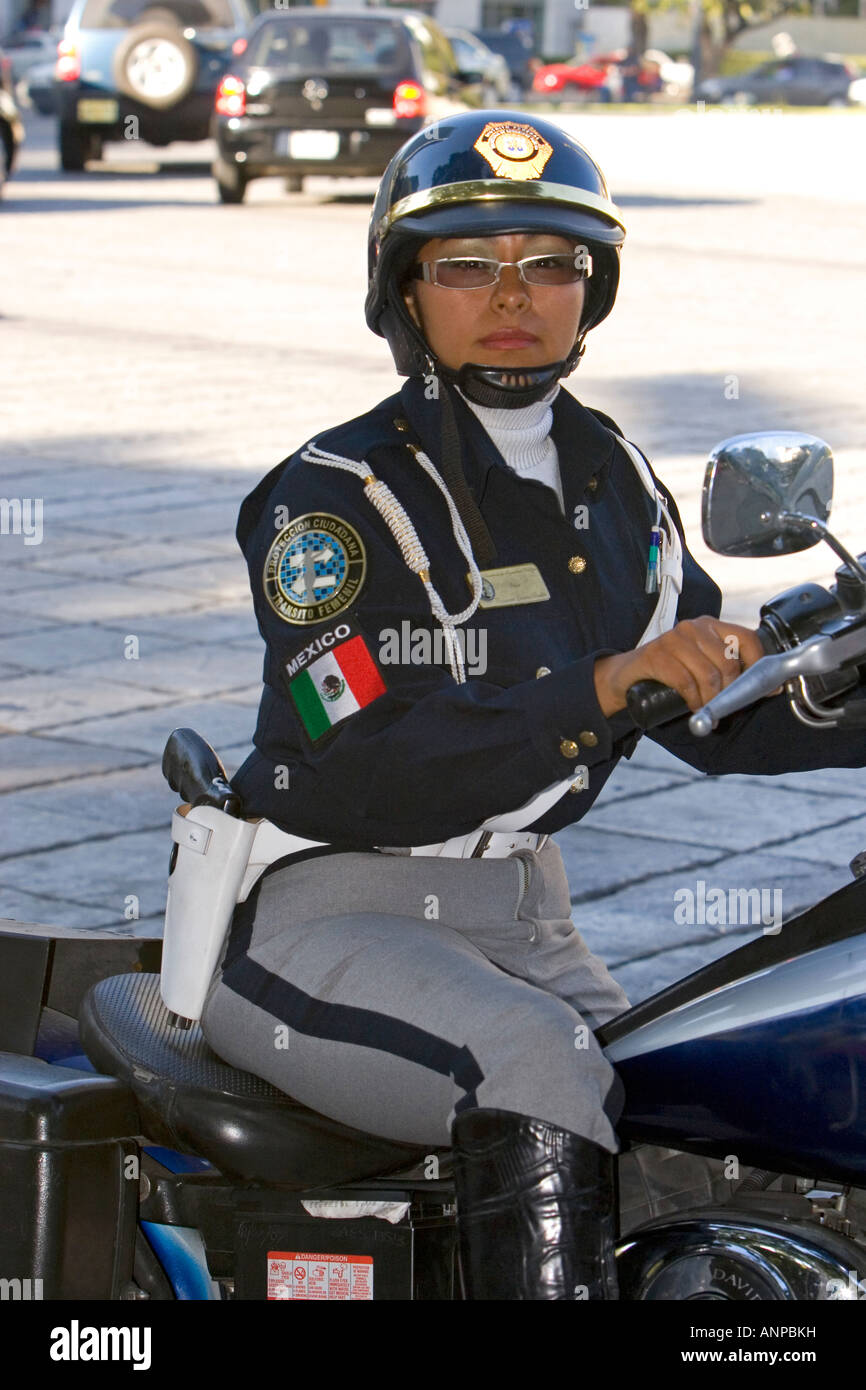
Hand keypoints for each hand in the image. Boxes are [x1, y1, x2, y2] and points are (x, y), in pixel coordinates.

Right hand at [593, 617, 765, 717]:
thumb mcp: (702, 666)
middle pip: (729, 661)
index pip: (747, 639)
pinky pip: (686, 682)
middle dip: (731, 692)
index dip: (760, 665)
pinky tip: (694, 708)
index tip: (766, 689)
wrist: (627, 675)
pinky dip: (694, 701)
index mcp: (712, 626)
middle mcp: (694, 627)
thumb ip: (729, 669)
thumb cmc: (671, 672)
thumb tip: (767, 687)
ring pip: (709, 674)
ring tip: (710, 714)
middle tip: (726, 709)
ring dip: (712, 701)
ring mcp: (674, 638)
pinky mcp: (656, 654)